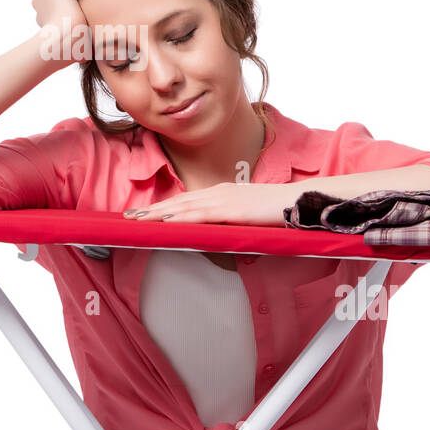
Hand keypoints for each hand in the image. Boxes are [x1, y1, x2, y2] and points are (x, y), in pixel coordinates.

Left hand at [122, 181, 308, 227]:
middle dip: (152, 210)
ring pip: (184, 207)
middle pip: (178, 202)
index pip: (186, 200)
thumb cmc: (278, 211)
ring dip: (159, 214)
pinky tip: (166, 223)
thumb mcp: (248, 217)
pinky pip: (201, 215)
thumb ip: (231, 224)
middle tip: (128, 218)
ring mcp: (225, 199)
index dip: (163, 207)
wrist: (301, 201)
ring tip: (138, 221)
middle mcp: (219, 192)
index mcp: (222, 193)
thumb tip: (217, 237)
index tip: (143, 213)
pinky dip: (181, 219)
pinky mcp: (233, 210)